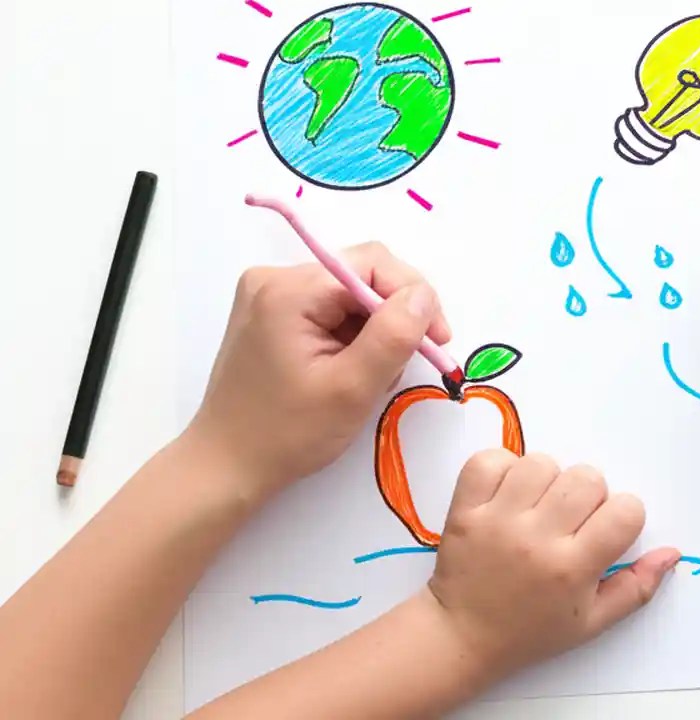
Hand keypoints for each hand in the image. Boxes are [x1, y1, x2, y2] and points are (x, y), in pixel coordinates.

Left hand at [188, 242, 451, 495]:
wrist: (227, 465)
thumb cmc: (288, 434)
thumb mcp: (352, 389)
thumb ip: (394, 336)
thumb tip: (424, 297)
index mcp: (289, 290)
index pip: (373, 264)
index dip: (415, 296)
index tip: (439, 342)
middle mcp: (274, 278)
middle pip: (362, 275)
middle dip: (396, 315)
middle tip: (414, 360)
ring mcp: (269, 295)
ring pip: (350, 294)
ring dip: (376, 330)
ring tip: (373, 376)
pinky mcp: (271, 314)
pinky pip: (330, 308)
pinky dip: (353, 335)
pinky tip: (351, 370)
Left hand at [427, 450, 679, 678]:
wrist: (462, 637)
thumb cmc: (532, 631)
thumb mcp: (592, 623)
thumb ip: (637, 588)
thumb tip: (671, 552)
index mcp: (573, 569)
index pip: (625, 511)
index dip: (624, 516)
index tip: (605, 532)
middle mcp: (537, 540)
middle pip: (587, 477)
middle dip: (589, 494)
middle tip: (571, 520)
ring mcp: (497, 521)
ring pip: (542, 462)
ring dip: (547, 479)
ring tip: (537, 506)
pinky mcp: (465, 509)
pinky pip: (489, 459)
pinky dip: (502, 468)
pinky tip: (507, 493)